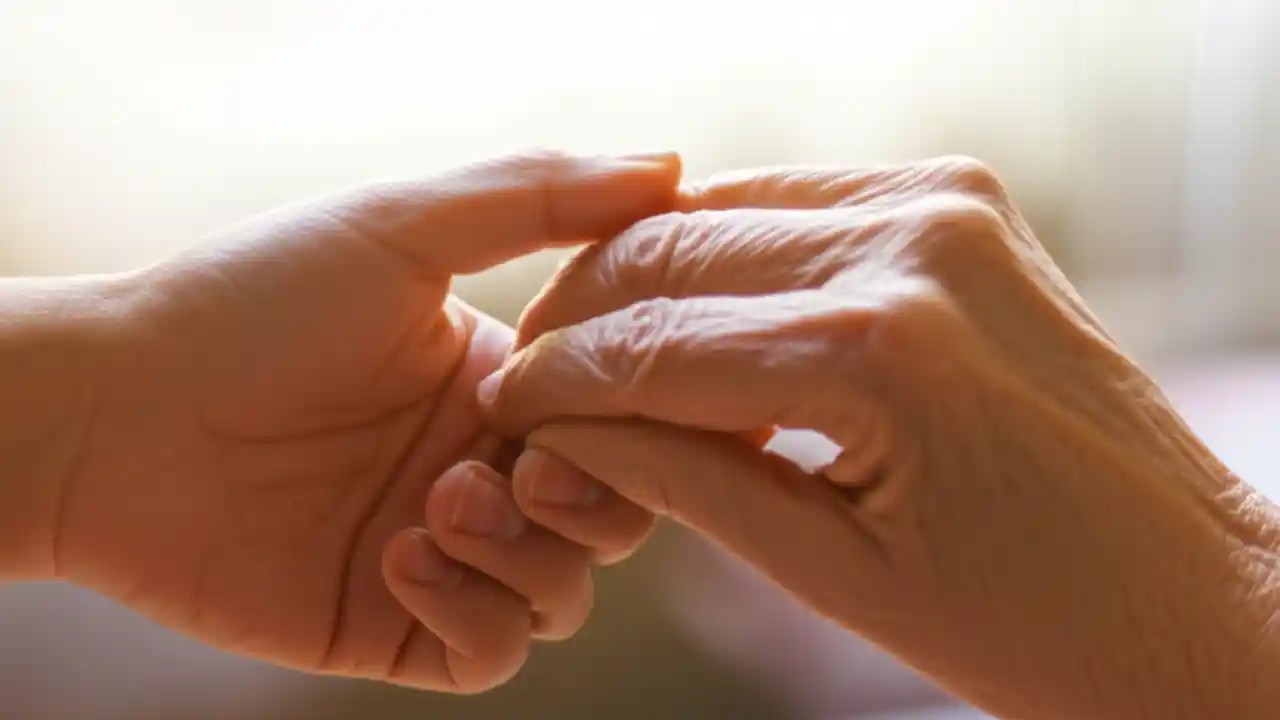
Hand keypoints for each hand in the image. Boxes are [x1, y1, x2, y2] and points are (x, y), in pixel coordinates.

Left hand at [45, 152, 672, 691]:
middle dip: (594, 496)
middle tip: (522, 460)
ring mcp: (445, 551)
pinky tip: (403, 556)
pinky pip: (494, 654)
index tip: (601, 396)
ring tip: (435, 501)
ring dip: (523, 552)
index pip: (627, 416)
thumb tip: (673, 168)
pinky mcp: (396, 624)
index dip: (636, 416)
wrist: (113, 415)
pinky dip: (473, 612)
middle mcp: (484, 466)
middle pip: (617, 513)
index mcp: (501, 380)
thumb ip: (542, 194)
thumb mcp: (404, 225)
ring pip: (567, 594)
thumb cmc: (252, 306)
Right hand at [479, 157, 1279, 717]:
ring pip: (726, 207)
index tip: (507, 410)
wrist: (1196, 598)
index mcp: (878, 350)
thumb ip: (680, 480)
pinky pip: (798, 204)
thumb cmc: (1031, 624)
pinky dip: (730, 252)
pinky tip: (695, 314)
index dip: (558, 380)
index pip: (652, 344)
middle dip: (582, 314)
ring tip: (599, 351)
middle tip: (532, 378)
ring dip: (647, 274)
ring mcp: (950, 204)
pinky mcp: (965, 201)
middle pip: (674, 249)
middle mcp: (916, 241)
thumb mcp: (830, 574)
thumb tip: (558, 427)